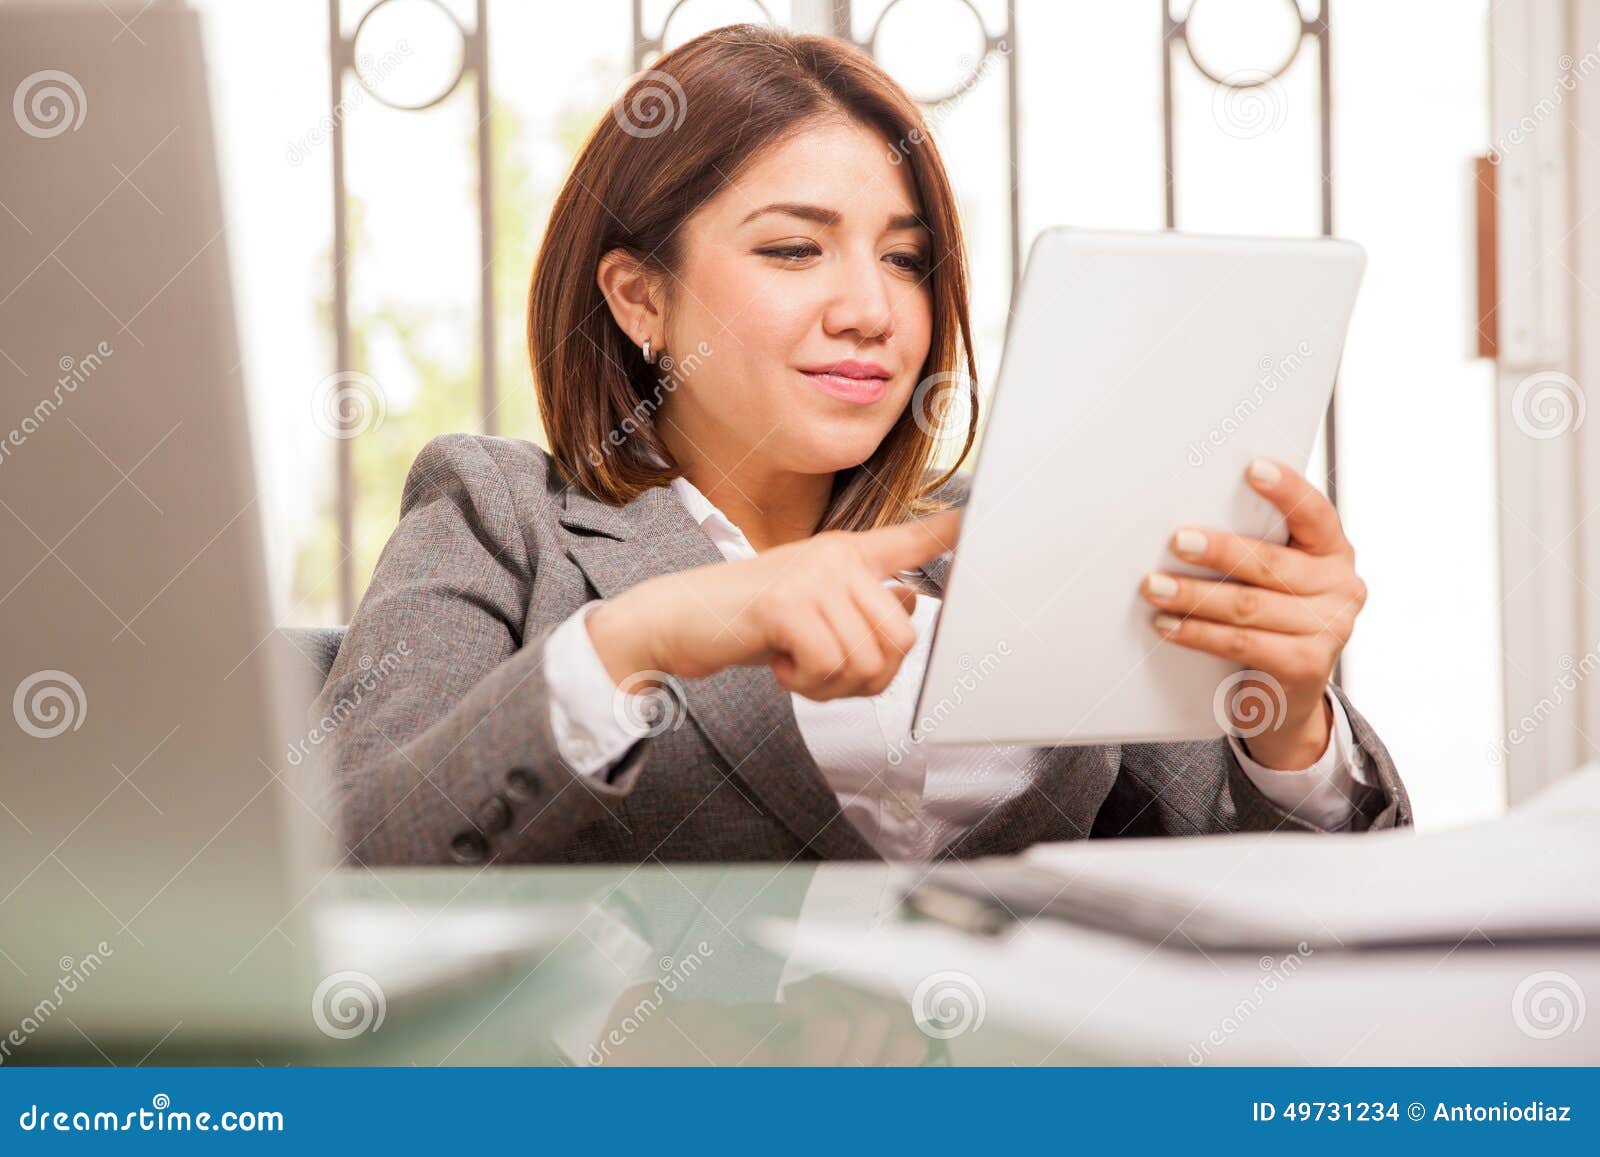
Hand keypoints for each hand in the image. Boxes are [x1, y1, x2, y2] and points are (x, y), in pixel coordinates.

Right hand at [586, 508, 960, 700]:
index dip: (953, 531)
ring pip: (868, 660)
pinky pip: (830, 666)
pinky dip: (805, 684)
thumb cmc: (748, 621)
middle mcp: (837, 557)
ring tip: (798, 667)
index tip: (987, 515)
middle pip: (902, 640)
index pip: (912, 539)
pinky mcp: (788, 604)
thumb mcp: (813, 613)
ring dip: (832, 686)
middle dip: (867, 678)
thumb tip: (910, 607)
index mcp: (848, 555)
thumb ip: (863, 610)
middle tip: (823, 674)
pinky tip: (781, 666)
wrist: (679, 621)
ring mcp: (813, 576)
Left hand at [1139, 457, 1366, 769]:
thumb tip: (1188, 520)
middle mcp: (1341, 586)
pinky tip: (1168, 625)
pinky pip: (1241, 643)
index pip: (1314, 512)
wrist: (1286, 693)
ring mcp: (1329, 629)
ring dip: (1192, 595)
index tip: (1253, 468)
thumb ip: (1254, 549)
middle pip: (1270, 563)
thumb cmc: (1272, 619)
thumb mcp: (1274, 579)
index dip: (1286, 489)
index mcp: (1332, 551)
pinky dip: (1198, 633)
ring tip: (1153, 587)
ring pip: (1247, 606)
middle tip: (1176, 540)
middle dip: (1218, 551)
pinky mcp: (1306, 667)